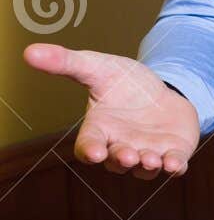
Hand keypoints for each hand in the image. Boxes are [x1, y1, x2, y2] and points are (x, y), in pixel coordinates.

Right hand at [23, 44, 198, 179]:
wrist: (161, 88)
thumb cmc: (124, 83)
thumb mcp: (98, 67)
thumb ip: (67, 63)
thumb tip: (31, 52)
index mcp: (99, 130)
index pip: (88, 145)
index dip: (90, 151)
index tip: (95, 153)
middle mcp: (120, 145)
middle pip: (116, 161)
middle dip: (121, 159)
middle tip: (127, 156)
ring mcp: (146, 152)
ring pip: (142, 168)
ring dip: (146, 166)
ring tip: (151, 159)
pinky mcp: (172, 152)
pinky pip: (172, 165)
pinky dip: (174, 167)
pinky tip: (175, 165)